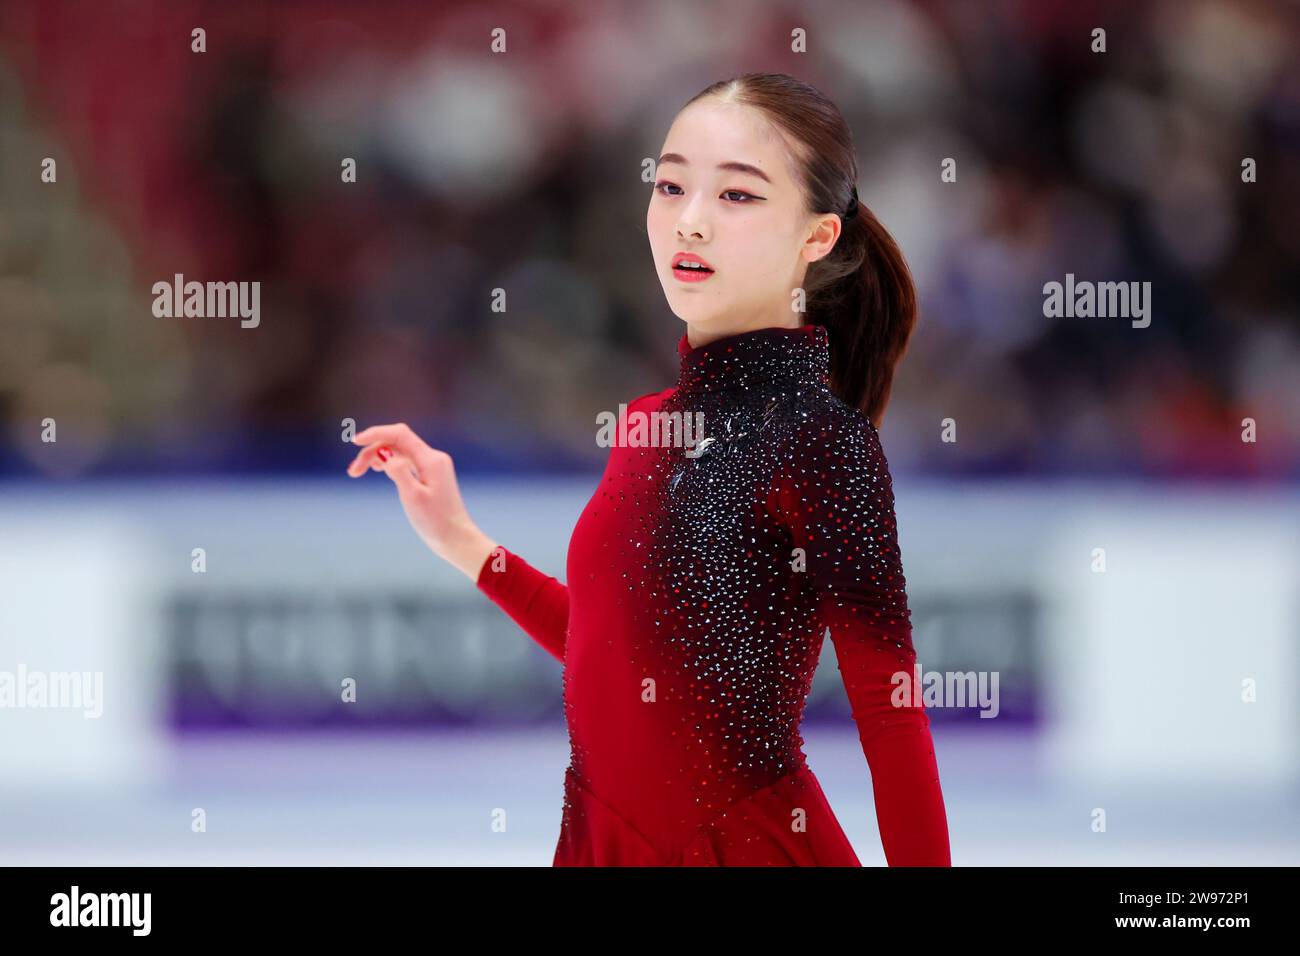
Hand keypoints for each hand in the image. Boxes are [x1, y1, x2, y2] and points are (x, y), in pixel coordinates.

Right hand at [346, 422, 497, 581]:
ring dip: (377, 457)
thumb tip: (384, 453)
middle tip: (352, 472)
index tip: (355, 442)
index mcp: (431, 460)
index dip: (376, 434)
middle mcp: (433, 458)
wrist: (455, 538)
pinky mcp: (429, 475)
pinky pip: (405, 460)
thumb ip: (398, 471)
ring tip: (357, 472)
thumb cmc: (436, 521)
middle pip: (396, 443)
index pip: (400, 434)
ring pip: (399, 451)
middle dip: (372, 452)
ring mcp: (432, 466)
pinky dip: (388, 463)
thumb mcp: (413, 497)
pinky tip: (377, 469)